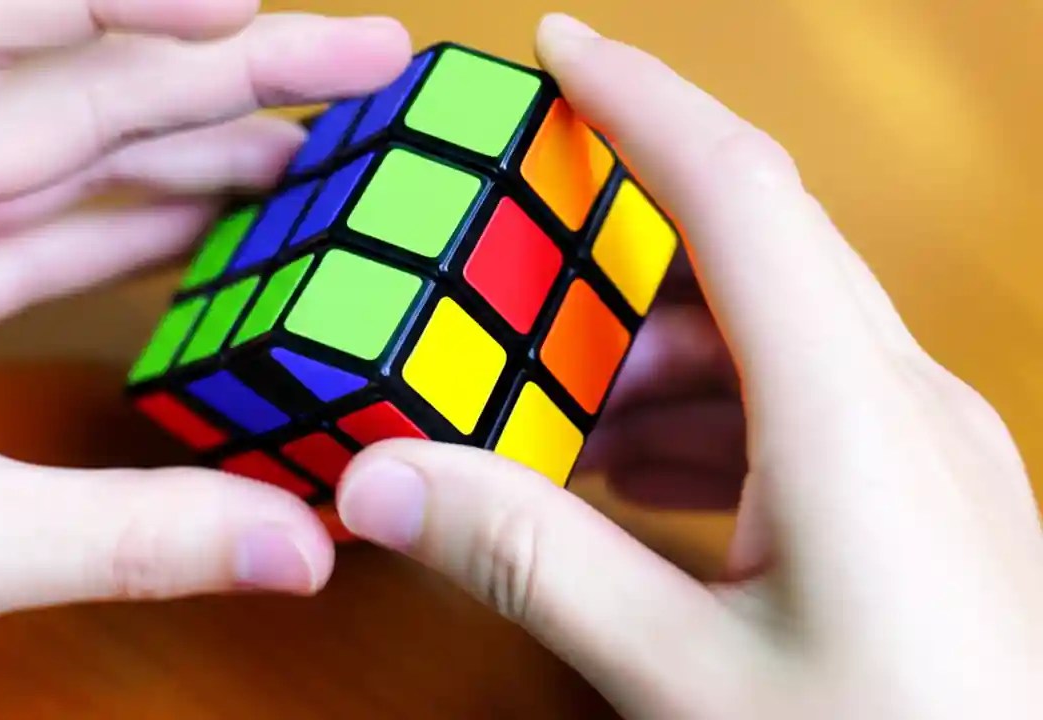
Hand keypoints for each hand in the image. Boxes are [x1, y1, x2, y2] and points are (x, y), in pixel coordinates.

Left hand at [0, 1, 409, 712]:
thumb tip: (289, 539)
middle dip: (217, 78)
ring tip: (307, 159)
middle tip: (348, 75)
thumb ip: (125, 535)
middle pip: (61, 95)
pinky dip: (130, 239)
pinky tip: (207, 237)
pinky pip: (37, 249)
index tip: (246, 5)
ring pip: (60, 171)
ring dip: (186, 157)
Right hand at [335, 14, 1042, 718]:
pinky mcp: (918, 493)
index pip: (736, 193)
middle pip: (748, 249)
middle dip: (620, 234)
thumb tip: (386, 480)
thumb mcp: (689, 677)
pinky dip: (701, 406)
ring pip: (769, 328)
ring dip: (652, 343)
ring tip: (549, 393)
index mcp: (853, 415)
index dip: (641, 104)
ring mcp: (921, 446)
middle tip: (515, 247)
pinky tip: (634, 468)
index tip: (560, 51)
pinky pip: (797, 399)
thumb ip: (533, 563)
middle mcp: (901, 402)